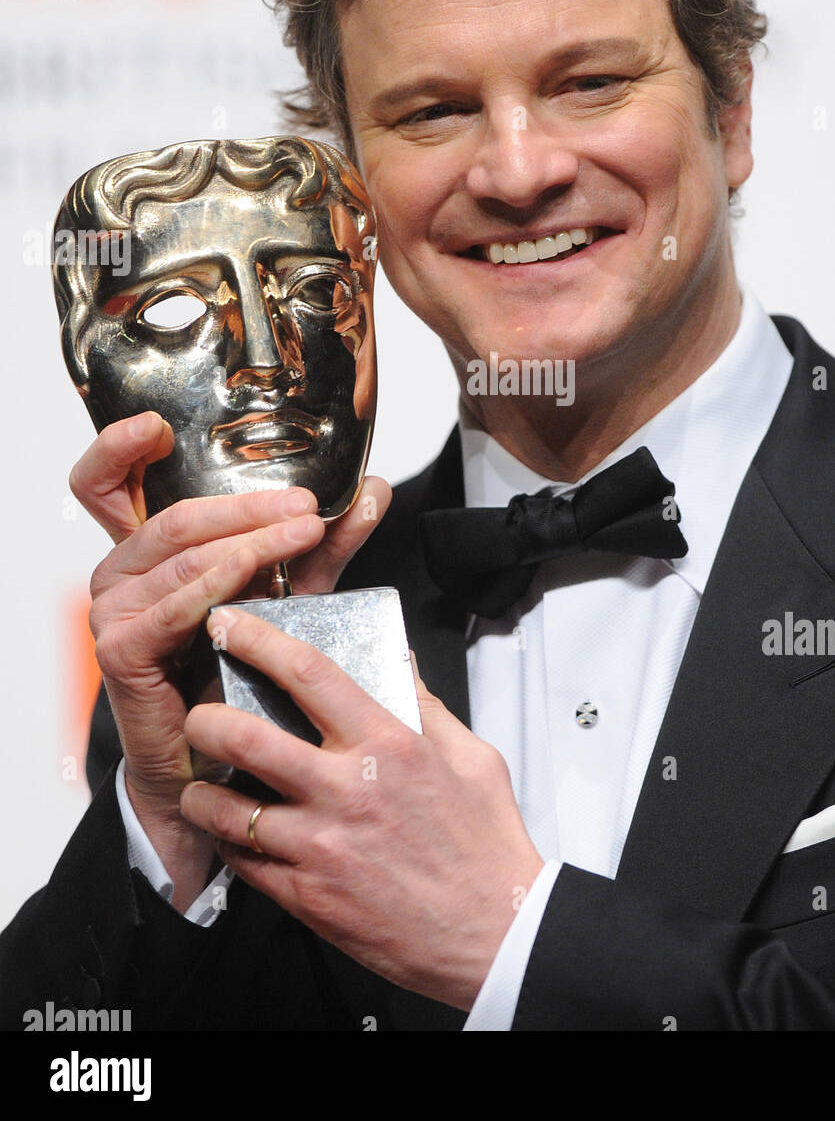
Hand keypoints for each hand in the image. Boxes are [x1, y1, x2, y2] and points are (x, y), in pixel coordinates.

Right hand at [73, 410, 390, 905]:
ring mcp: (115, 610)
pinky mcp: (122, 651)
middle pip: (170, 513)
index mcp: (149, 550)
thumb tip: (376, 490)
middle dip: (244, 503)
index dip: (120, 446)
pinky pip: (175, 604)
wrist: (220, 760)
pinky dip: (223, 581)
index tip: (158, 424)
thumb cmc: (242, 668)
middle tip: (306, 501)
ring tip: (306, 528)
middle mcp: (121, 572)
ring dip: (248, 537)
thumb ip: (324, 543)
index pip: (108, 483)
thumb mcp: (290, 590)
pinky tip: (262, 574)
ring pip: (180, 552)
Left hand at [180, 607, 544, 1010]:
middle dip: (206, 717)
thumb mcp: (473, 758)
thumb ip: (427, 706)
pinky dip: (228, 843)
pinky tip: (234, 833)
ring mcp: (320, 846)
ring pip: (225, 808)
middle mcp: (346, 790)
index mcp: (388, 745)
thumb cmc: (487, 848)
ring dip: (202, 791)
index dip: (258, 640)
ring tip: (202, 783)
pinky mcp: (307, 896)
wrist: (495, 935)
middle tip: (199, 713)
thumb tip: (400, 665)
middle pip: (245, 736)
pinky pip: (242, 862)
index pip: (309, 674)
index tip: (231, 625)